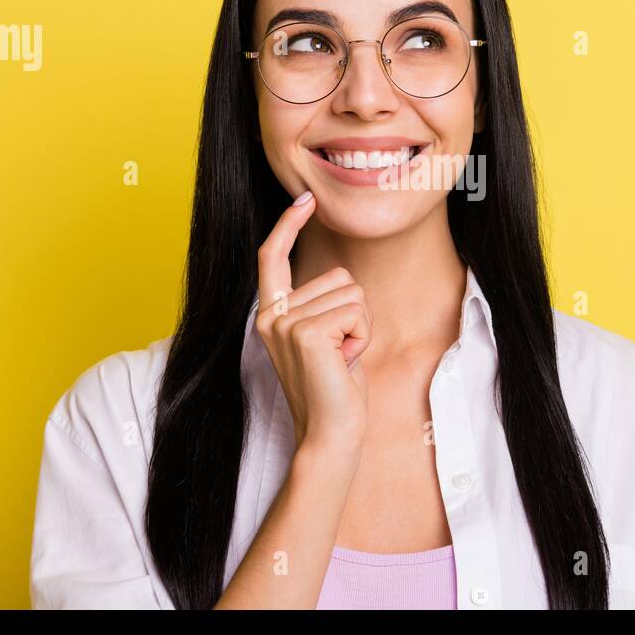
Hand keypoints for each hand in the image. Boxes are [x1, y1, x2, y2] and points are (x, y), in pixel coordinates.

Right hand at [254, 191, 371, 458]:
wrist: (329, 434)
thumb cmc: (334, 390)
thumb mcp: (324, 340)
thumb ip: (321, 308)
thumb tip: (342, 278)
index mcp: (271, 315)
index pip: (272, 257)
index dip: (288, 225)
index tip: (304, 200)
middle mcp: (271, 315)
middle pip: (338, 275)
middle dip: (354, 312)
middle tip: (339, 353)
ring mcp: (285, 323)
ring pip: (352, 292)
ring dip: (360, 326)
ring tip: (341, 360)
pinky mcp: (306, 332)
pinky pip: (357, 311)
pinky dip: (363, 336)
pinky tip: (345, 362)